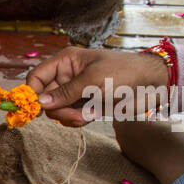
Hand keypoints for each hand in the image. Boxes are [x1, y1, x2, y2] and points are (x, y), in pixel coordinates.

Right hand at [26, 47, 168, 125]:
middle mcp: (67, 77)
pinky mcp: (84, 106)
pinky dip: (76, 121)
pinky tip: (91, 116)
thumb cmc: (124, 72)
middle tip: (73, 113)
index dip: (32, 92)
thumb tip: (40, 103)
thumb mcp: (93, 79)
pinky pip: (68, 118)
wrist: (151, 85)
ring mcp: (75, 93)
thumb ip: (66, 92)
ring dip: (68, 117)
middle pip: (45, 98)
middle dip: (57, 109)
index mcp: (66, 62)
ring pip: (56, 111)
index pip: (37, 77)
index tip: (34, 109)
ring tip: (87, 115)